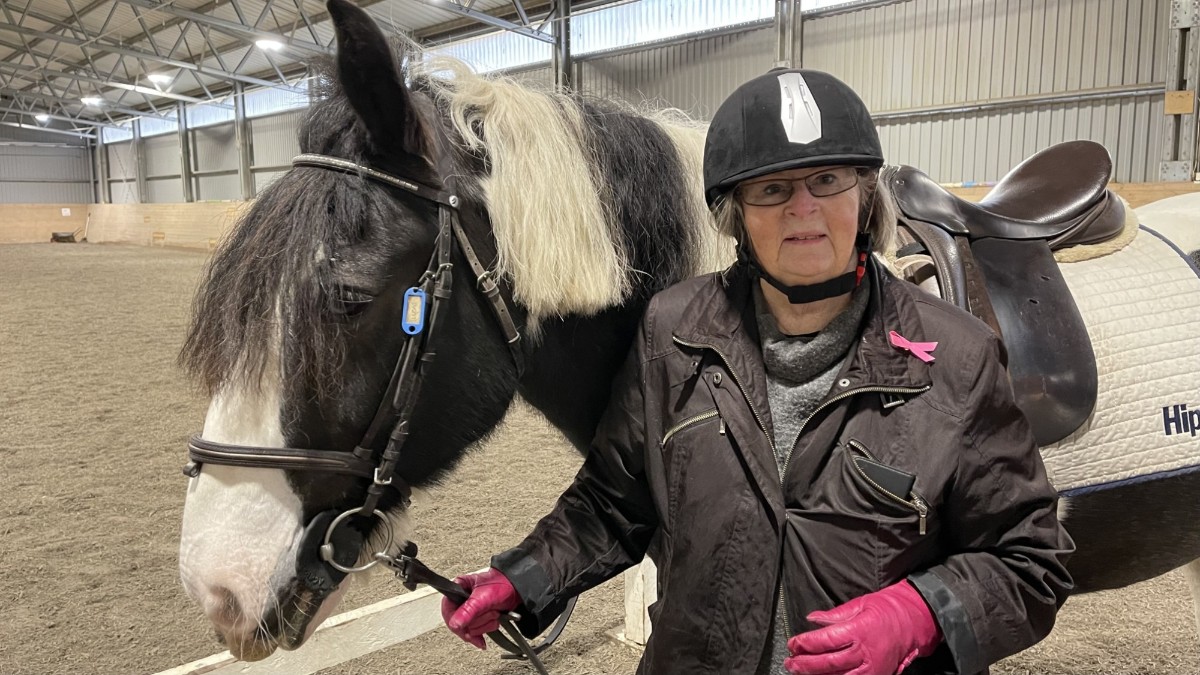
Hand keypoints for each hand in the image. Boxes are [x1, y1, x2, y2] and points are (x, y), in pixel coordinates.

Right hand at [440, 567, 520, 649]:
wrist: (516, 589)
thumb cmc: (500, 584)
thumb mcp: (483, 597)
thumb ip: (468, 611)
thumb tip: (454, 624)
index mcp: (458, 589)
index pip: (448, 611)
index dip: (456, 623)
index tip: (466, 631)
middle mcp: (461, 600)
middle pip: (459, 624)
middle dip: (478, 621)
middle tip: (490, 613)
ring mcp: (469, 610)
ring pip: (469, 629)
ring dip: (485, 624)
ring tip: (494, 613)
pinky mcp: (478, 618)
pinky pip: (476, 632)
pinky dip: (485, 630)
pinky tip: (491, 626)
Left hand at [785, 581, 941, 674]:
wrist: (916, 621)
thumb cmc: (888, 609)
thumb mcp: (860, 604)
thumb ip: (835, 615)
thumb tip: (812, 619)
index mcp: (859, 630)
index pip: (825, 641)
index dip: (805, 644)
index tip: (793, 643)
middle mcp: (866, 652)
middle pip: (829, 663)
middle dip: (805, 664)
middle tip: (790, 662)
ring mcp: (873, 668)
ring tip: (801, 672)